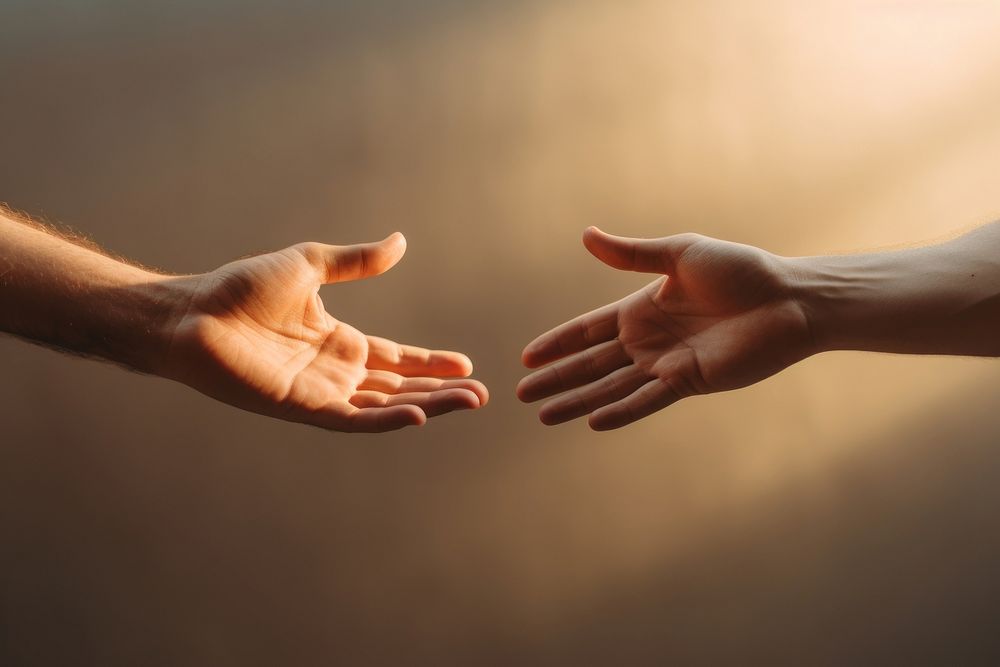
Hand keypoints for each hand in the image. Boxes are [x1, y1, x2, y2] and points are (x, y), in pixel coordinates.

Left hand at [162, 233, 487, 431]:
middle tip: (482, 394)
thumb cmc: (241, 288)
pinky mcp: (303, 408)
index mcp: (340, 341)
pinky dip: (385, 420)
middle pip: (400, 386)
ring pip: (386, 406)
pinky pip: (352, 419)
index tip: (466, 364)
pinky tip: (418, 415)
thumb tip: (400, 242)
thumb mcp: (311, 264)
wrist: (194, 312)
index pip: (397, 358)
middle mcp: (336, 372)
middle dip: (441, 391)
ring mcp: (322, 392)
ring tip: (467, 402)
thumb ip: (358, 262)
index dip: (431, 363)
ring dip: (427, 406)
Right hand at [517, 227, 812, 429]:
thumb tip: (586, 236)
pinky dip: (621, 411)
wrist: (787, 299)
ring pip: (611, 387)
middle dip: (557, 379)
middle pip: (591, 364)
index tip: (527, 358)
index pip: (588, 331)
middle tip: (522, 394)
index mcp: (641, 308)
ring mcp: (666, 364)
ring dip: (578, 400)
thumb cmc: (740, 271)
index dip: (558, 344)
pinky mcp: (689, 382)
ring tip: (545, 415)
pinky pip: (647, 400)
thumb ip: (632, 255)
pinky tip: (593, 422)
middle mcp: (648, 340)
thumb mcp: (679, 253)